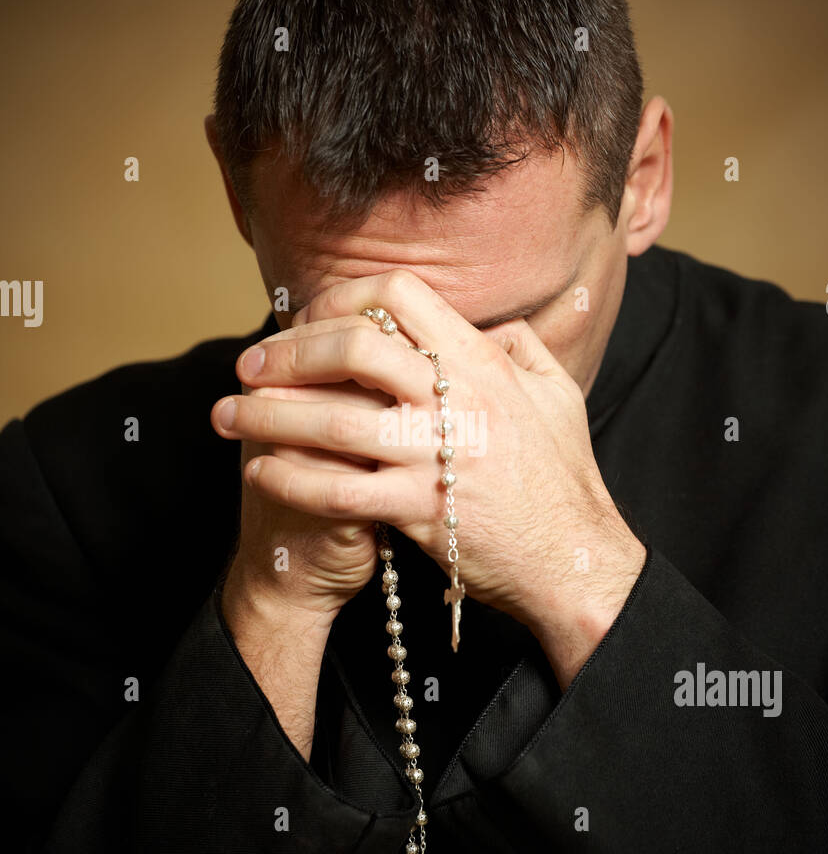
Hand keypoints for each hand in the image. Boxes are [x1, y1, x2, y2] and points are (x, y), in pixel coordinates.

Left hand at [214, 269, 645, 680]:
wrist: (576, 558)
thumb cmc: (564, 478)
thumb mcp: (556, 394)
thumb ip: (521, 348)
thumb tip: (488, 325)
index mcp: (484, 361)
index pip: (400, 296)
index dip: (342, 297)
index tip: (309, 318)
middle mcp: (457, 399)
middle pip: (355, 348)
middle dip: (288, 352)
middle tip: (249, 366)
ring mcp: (437, 457)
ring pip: (334, 420)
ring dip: (267, 414)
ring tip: (226, 416)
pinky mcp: (420, 511)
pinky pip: (338, 490)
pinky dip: (289, 478)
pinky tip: (260, 471)